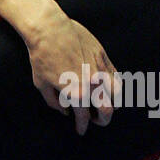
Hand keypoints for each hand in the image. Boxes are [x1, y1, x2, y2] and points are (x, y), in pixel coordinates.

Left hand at [26, 13, 120, 134]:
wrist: (49, 29)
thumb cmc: (42, 56)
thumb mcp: (41, 84)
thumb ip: (54, 102)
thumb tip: (64, 111)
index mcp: (76, 94)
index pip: (83, 117)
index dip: (82, 126)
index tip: (80, 130)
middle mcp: (92, 84)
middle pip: (107, 110)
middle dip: (103, 120)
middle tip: (97, 121)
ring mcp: (100, 70)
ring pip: (117, 94)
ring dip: (113, 102)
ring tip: (105, 103)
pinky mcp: (103, 56)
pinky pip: (115, 75)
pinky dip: (114, 85)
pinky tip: (108, 86)